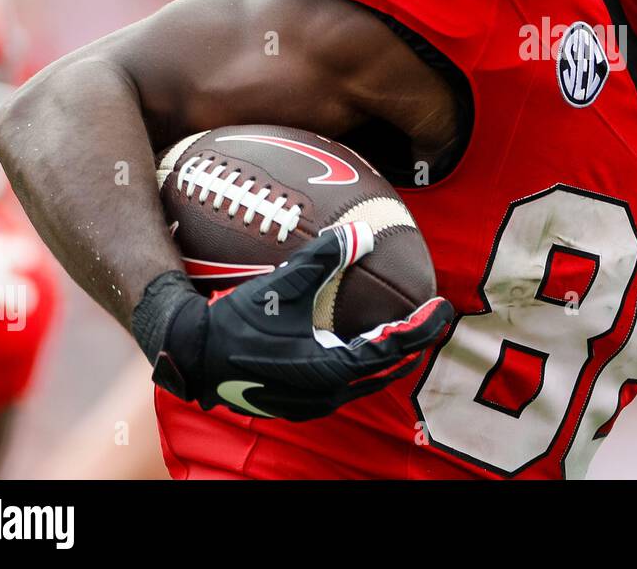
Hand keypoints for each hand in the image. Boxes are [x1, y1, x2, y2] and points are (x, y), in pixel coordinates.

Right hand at [131, 222, 452, 421]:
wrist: (193, 355)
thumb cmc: (237, 320)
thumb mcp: (284, 283)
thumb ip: (325, 258)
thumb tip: (361, 232)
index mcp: (331, 368)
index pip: (392, 348)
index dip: (423, 328)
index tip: (444, 308)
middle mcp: (328, 393)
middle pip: (387, 369)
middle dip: (413, 343)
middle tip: (432, 318)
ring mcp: (313, 403)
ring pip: (366, 380)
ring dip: (387, 356)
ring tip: (404, 330)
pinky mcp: (299, 403)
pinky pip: (345, 384)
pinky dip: (362, 363)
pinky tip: (358, 342)